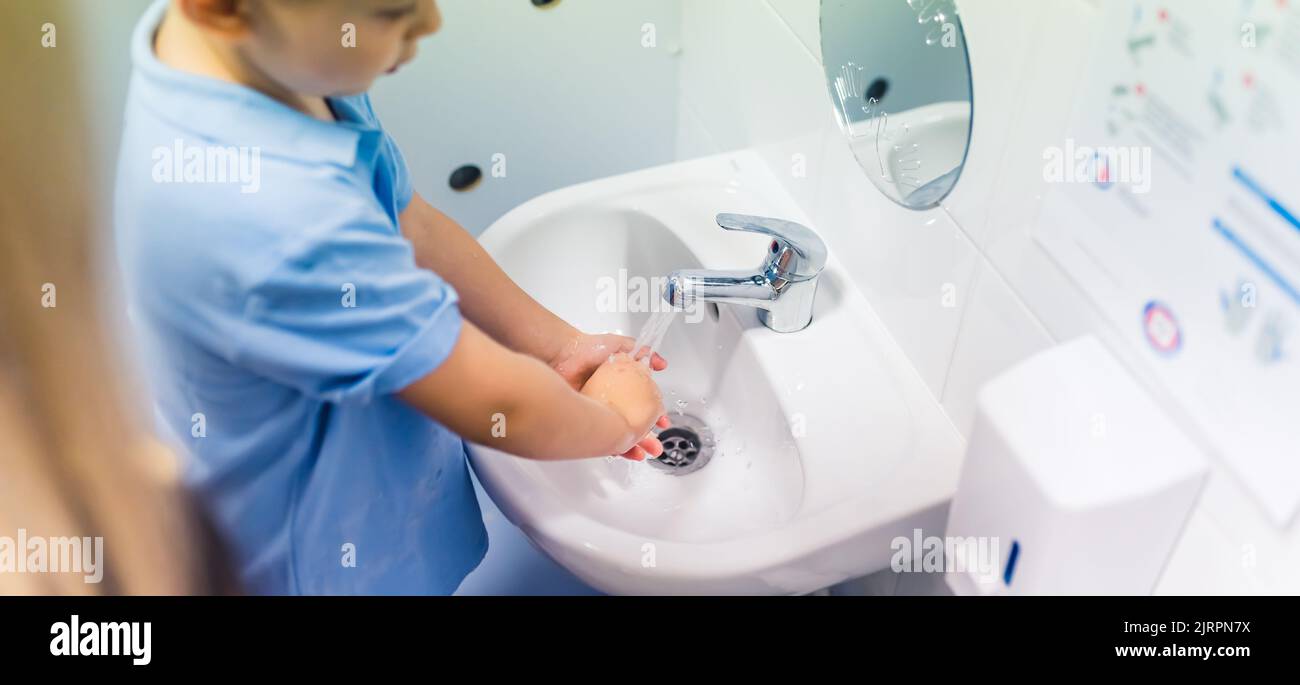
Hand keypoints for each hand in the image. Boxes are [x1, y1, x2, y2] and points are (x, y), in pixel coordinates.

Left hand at [550, 333, 669, 460]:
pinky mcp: (583, 417)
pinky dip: (611, 445)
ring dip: (632, 445)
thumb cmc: (588, 347)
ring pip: (617, 433)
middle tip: (655, 446)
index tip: (663, 422)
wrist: (564, 355)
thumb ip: (645, 353)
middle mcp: (610, 400)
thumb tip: (661, 364)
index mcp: (621, 386)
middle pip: (632, 423)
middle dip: (647, 437)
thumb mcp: (623, 346)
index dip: (655, 415)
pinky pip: (599, 436)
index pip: (642, 405)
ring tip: (643, 452)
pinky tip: (621, 449)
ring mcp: (596, 410)